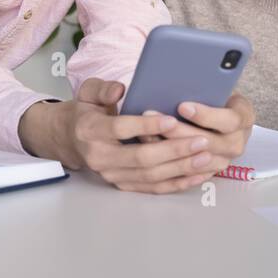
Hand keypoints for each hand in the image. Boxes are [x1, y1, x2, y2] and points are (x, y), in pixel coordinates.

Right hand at [18, 78, 220, 193]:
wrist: (72, 139)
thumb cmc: (88, 111)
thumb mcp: (88, 93)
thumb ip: (103, 88)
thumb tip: (119, 90)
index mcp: (90, 131)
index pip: (121, 129)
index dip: (147, 126)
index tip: (173, 120)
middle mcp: (100, 158)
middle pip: (141, 158)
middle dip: (174, 150)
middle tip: (201, 140)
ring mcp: (112, 175)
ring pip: (150, 176)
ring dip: (181, 168)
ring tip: (205, 156)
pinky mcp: (124, 185)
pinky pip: (154, 188)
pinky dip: (178, 183)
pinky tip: (198, 174)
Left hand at [137, 93, 255, 177]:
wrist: (217, 114)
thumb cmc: (213, 95)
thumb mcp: (215, 85)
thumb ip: (204, 85)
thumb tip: (183, 79)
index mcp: (244, 117)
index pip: (229, 120)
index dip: (205, 115)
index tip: (182, 106)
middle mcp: (238, 141)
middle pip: (210, 143)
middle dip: (180, 131)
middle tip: (156, 118)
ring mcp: (225, 159)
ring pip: (197, 160)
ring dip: (170, 147)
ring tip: (147, 132)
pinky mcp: (210, 170)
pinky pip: (189, 172)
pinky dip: (170, 161)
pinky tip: (151, 148)